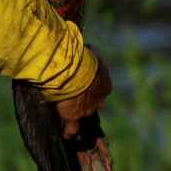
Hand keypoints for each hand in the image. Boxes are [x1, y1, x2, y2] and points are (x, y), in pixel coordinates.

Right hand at [56, 48, 111, 170]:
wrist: (71, 68)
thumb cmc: (77, 54)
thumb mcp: (85, 48)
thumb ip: (83, 47)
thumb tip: (77, 35)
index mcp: (105, 81)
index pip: (102, 86)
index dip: (92, 84)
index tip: (84, 81)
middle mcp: (100, 97)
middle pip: (95, 101)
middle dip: (86, 98)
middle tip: (75, 95)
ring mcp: (87, 108)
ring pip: (84, 113)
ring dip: (77, 112)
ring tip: (68, 113)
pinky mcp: (74, 116)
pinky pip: (71, 129)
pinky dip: (68, 132)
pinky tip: (65, 135)